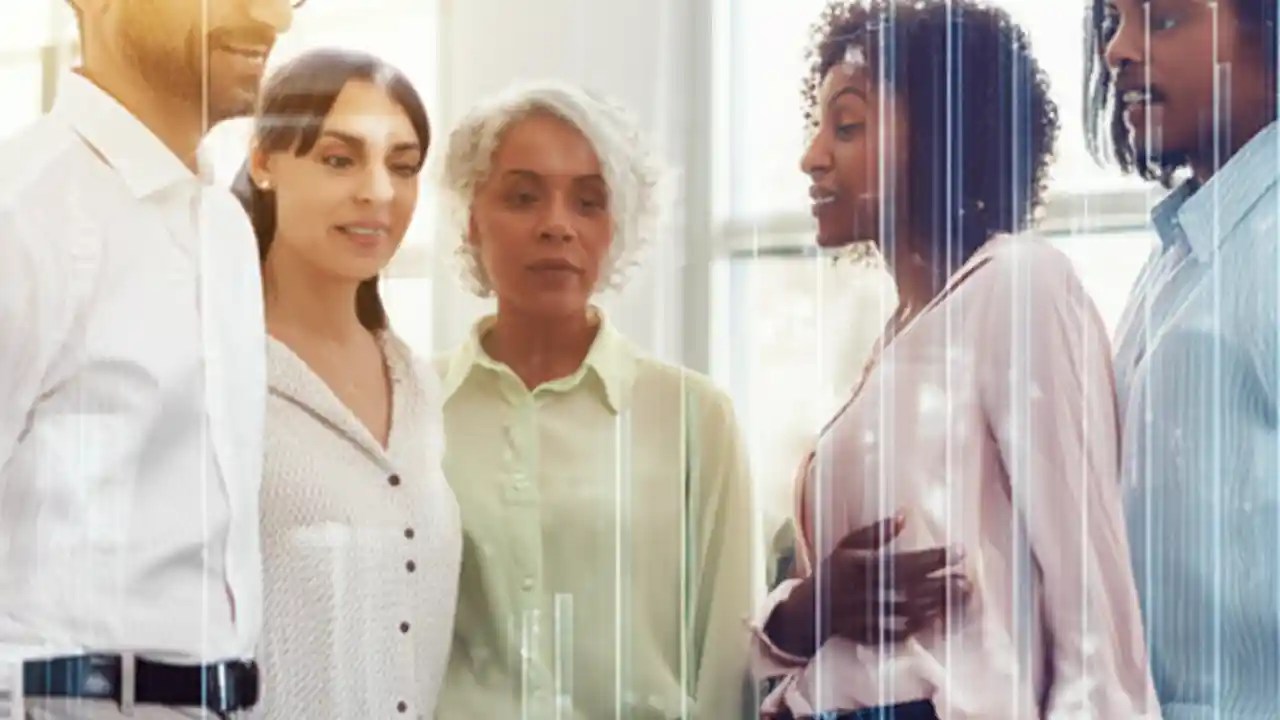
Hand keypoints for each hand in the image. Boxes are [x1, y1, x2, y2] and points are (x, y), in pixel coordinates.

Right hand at [765, 514, 969, 656]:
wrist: (810, 610)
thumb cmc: (833, 572)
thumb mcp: (847, 545)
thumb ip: (875, 532)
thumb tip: (904, 515)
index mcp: (862, 566)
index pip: (907, 561)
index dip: (936, 557)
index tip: (960, 550)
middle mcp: (868, 592)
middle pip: (915, 588)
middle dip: (944, 583)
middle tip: (967, 578)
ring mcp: (871, 616)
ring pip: (913, 612)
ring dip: (940, 604)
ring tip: (962, 596)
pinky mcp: (873, 634)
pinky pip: (903, 632)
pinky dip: (924, 625)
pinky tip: (940, 617)